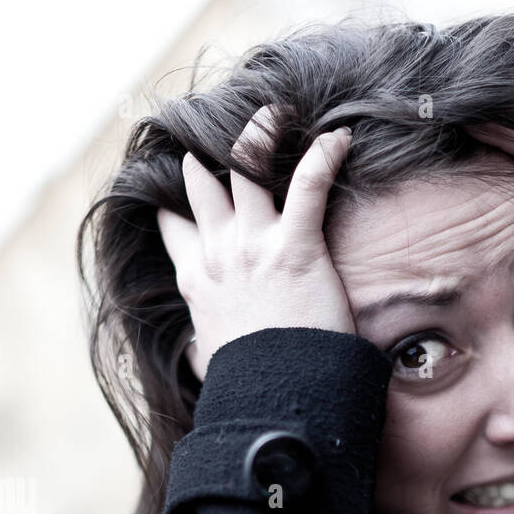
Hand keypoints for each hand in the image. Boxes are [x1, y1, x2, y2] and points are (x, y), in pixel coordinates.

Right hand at [157, 108, 356, 379]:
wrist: (276, 400)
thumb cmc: (250, 387)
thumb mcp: (212, 367)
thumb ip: (203, 350)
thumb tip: (197, 358)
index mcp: (196, 282)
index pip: (174, 228)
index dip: (173, 203)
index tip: (176, 188)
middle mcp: (218, 254)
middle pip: (203, 185)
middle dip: (208, 156)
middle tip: (219, 134)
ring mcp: (253, 246)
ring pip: (246, 167)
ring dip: (259, 135)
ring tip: (274, 113)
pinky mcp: (294, 246)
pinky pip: (308, 184)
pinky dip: (324, 155)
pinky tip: (340, 136)